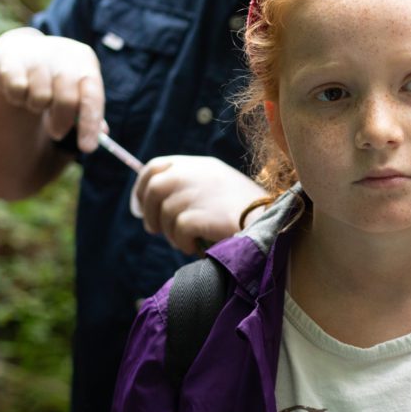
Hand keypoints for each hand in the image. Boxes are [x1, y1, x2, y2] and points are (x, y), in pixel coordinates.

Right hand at [0, 27, 104, 152]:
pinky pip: (17, 91)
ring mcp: (35, 56)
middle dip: (62, 123)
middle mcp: (62, 54)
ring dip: (37, 107)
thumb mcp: (77, 87)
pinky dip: (18, 98)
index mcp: (84, 60)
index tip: (87, 148)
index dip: (90, 124)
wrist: (21, 52)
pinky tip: (20, 90)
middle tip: (57, 133)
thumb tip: (102, 134)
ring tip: (37, 99)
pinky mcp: (10, 61)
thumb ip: (89, 110)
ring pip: (40, 98)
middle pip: (67, 99)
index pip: (93, 96)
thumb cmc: (56, 77)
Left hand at [132, 156, 264, 255]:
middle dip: (149, 213)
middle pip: (153, 190)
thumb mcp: (217, 185)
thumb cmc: (246, 208)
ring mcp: (195, 193)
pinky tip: (196, 246)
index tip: (139, 205)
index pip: (154, 167)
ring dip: (171, 233)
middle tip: (154, 230)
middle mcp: (193, 174)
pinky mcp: (198, 214)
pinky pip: (177, 231)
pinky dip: (183, 242)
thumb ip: (189, 186)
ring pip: (164, 215)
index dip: (141, 186)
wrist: (271, 220)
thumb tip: (157, 203)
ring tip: (188, 240)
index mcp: (198, 164)